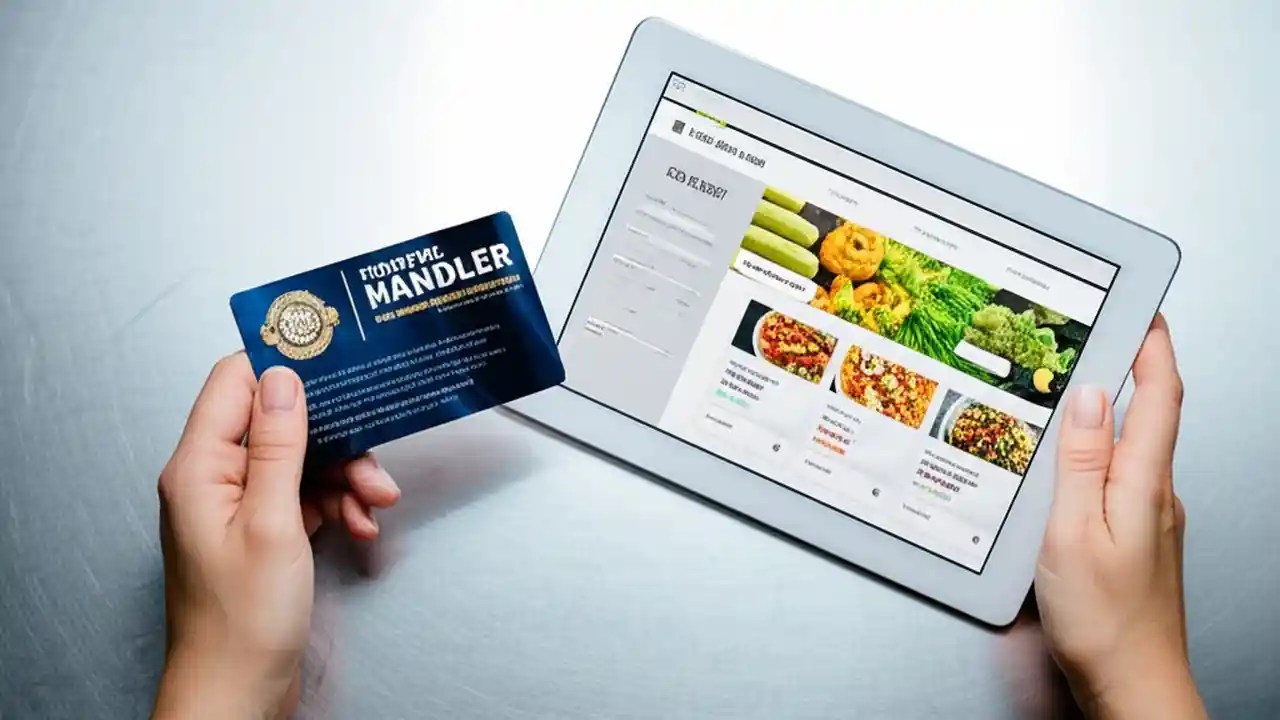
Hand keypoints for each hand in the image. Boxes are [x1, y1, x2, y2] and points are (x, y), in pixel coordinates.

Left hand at [152, 354, 399, 718]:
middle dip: (334, 437)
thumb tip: (283, 377)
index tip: (333, 359)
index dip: (284, 366)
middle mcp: (212, 479)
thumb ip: (277, 445)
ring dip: (344, 477)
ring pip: (301, 461)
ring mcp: (237, 505)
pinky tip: (359, 525)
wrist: (237, 693)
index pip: (235, 382)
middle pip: (279, 423)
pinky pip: (304, 496)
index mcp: (198, 467)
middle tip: (371, 457)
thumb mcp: (271, 521)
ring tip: (374, 503)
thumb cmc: (241, 623)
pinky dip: (337, 505)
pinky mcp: (261, 530)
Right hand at [1036, 315, 1204, 718]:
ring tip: (1067, 394)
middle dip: (1129, 369)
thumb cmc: (1105, 621)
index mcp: (1145, 483)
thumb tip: (1094, 396)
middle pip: (1151, 415)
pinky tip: (1065, 468)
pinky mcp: (1135, 539)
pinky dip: (1096, 456)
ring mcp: (1150, 518)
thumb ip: (1082, 461)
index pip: (1162, 396)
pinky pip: (1118, 480)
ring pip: (1131, 448)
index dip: (1155, 347)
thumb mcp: (1074, 531)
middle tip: (1095, 336)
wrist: (1134, 688)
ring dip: (1108, 414)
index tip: (1143, 308)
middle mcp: (1157, 494)